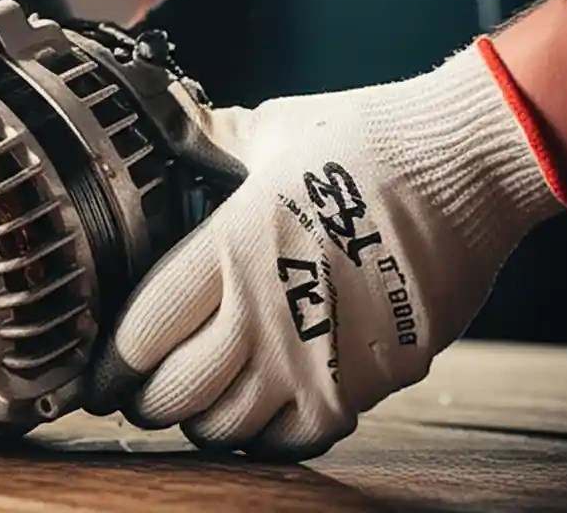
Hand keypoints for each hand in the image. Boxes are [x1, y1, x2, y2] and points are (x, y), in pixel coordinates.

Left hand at [86, 39, 564, 459]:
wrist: (467, 164)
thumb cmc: (367, 141)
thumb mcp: (268, 129)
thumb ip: (206, 142)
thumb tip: (169, 128)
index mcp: (228, 248)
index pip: (142, 332)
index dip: (110, 364)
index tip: (99, 375)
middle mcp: (265, 310)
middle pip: (174, 393)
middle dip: (147, 400)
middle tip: (141, 394)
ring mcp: (317, 354)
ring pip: (227, 427)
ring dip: (199, 422)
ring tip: (196, 406)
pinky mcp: (365, 380)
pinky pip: (295, 439)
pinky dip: (264, 437)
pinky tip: (257, 416)